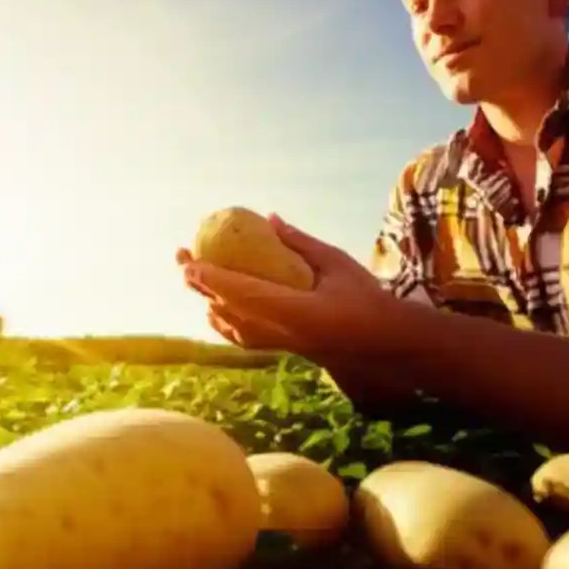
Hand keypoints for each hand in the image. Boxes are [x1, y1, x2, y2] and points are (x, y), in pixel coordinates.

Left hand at [177, 215, 394, 358]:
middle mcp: (282, 332)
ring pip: (232, 325)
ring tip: (194, 277)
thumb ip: (301, 244)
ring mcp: (282, 344)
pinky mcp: (285, 349)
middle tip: (183, 256)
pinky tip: (217, 309)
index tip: (189, 261)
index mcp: (295, 312)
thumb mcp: (338, 263)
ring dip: (209, 299)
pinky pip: (244, 337)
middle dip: (201, 283)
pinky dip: (225, 322)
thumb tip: (270, 220)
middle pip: (228, 308)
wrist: (385, 341)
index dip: (212, 278)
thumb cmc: (368, 298)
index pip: (243, 294)